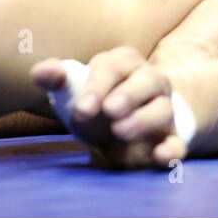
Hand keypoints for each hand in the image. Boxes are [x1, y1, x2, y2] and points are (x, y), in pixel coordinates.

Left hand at [30, 47, 188, 168]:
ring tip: (119, 131)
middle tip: (109, 111)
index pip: (113, 66)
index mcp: (124, 62)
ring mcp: (163, 108)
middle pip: (148, 80)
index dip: (98, 85)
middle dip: (128, 95)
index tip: (82, 108)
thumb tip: (40, 73)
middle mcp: (149, 81)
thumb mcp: (72, 89)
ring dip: (143, 120)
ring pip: (163, 109)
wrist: (116, 130)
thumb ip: (55, 78)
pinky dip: (172, 149)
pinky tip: (160, 156)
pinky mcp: (170, 138)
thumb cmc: (93, 102)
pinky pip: (177, 143)